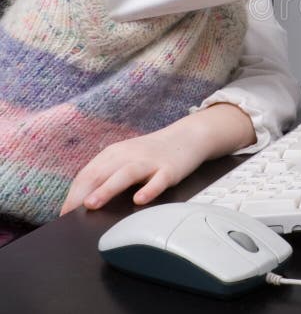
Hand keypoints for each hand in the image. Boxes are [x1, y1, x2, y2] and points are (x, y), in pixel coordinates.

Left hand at [59, 129, 206, 214]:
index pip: (87, 173)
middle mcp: (129, 155)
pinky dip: (148, 189)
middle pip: (101, 172)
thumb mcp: (127, 159)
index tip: (64, 215)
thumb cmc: (152, 154)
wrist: (187, 136)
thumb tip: (85, 203)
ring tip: (92, 204)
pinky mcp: (170, 169)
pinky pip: (158, 180)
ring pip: (125, 174)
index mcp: (115, 153)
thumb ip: (108, 176)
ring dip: (107, 189)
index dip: (73, 194)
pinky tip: (139, 200)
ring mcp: (150, 162)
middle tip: (69, 214)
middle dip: (82, 193)